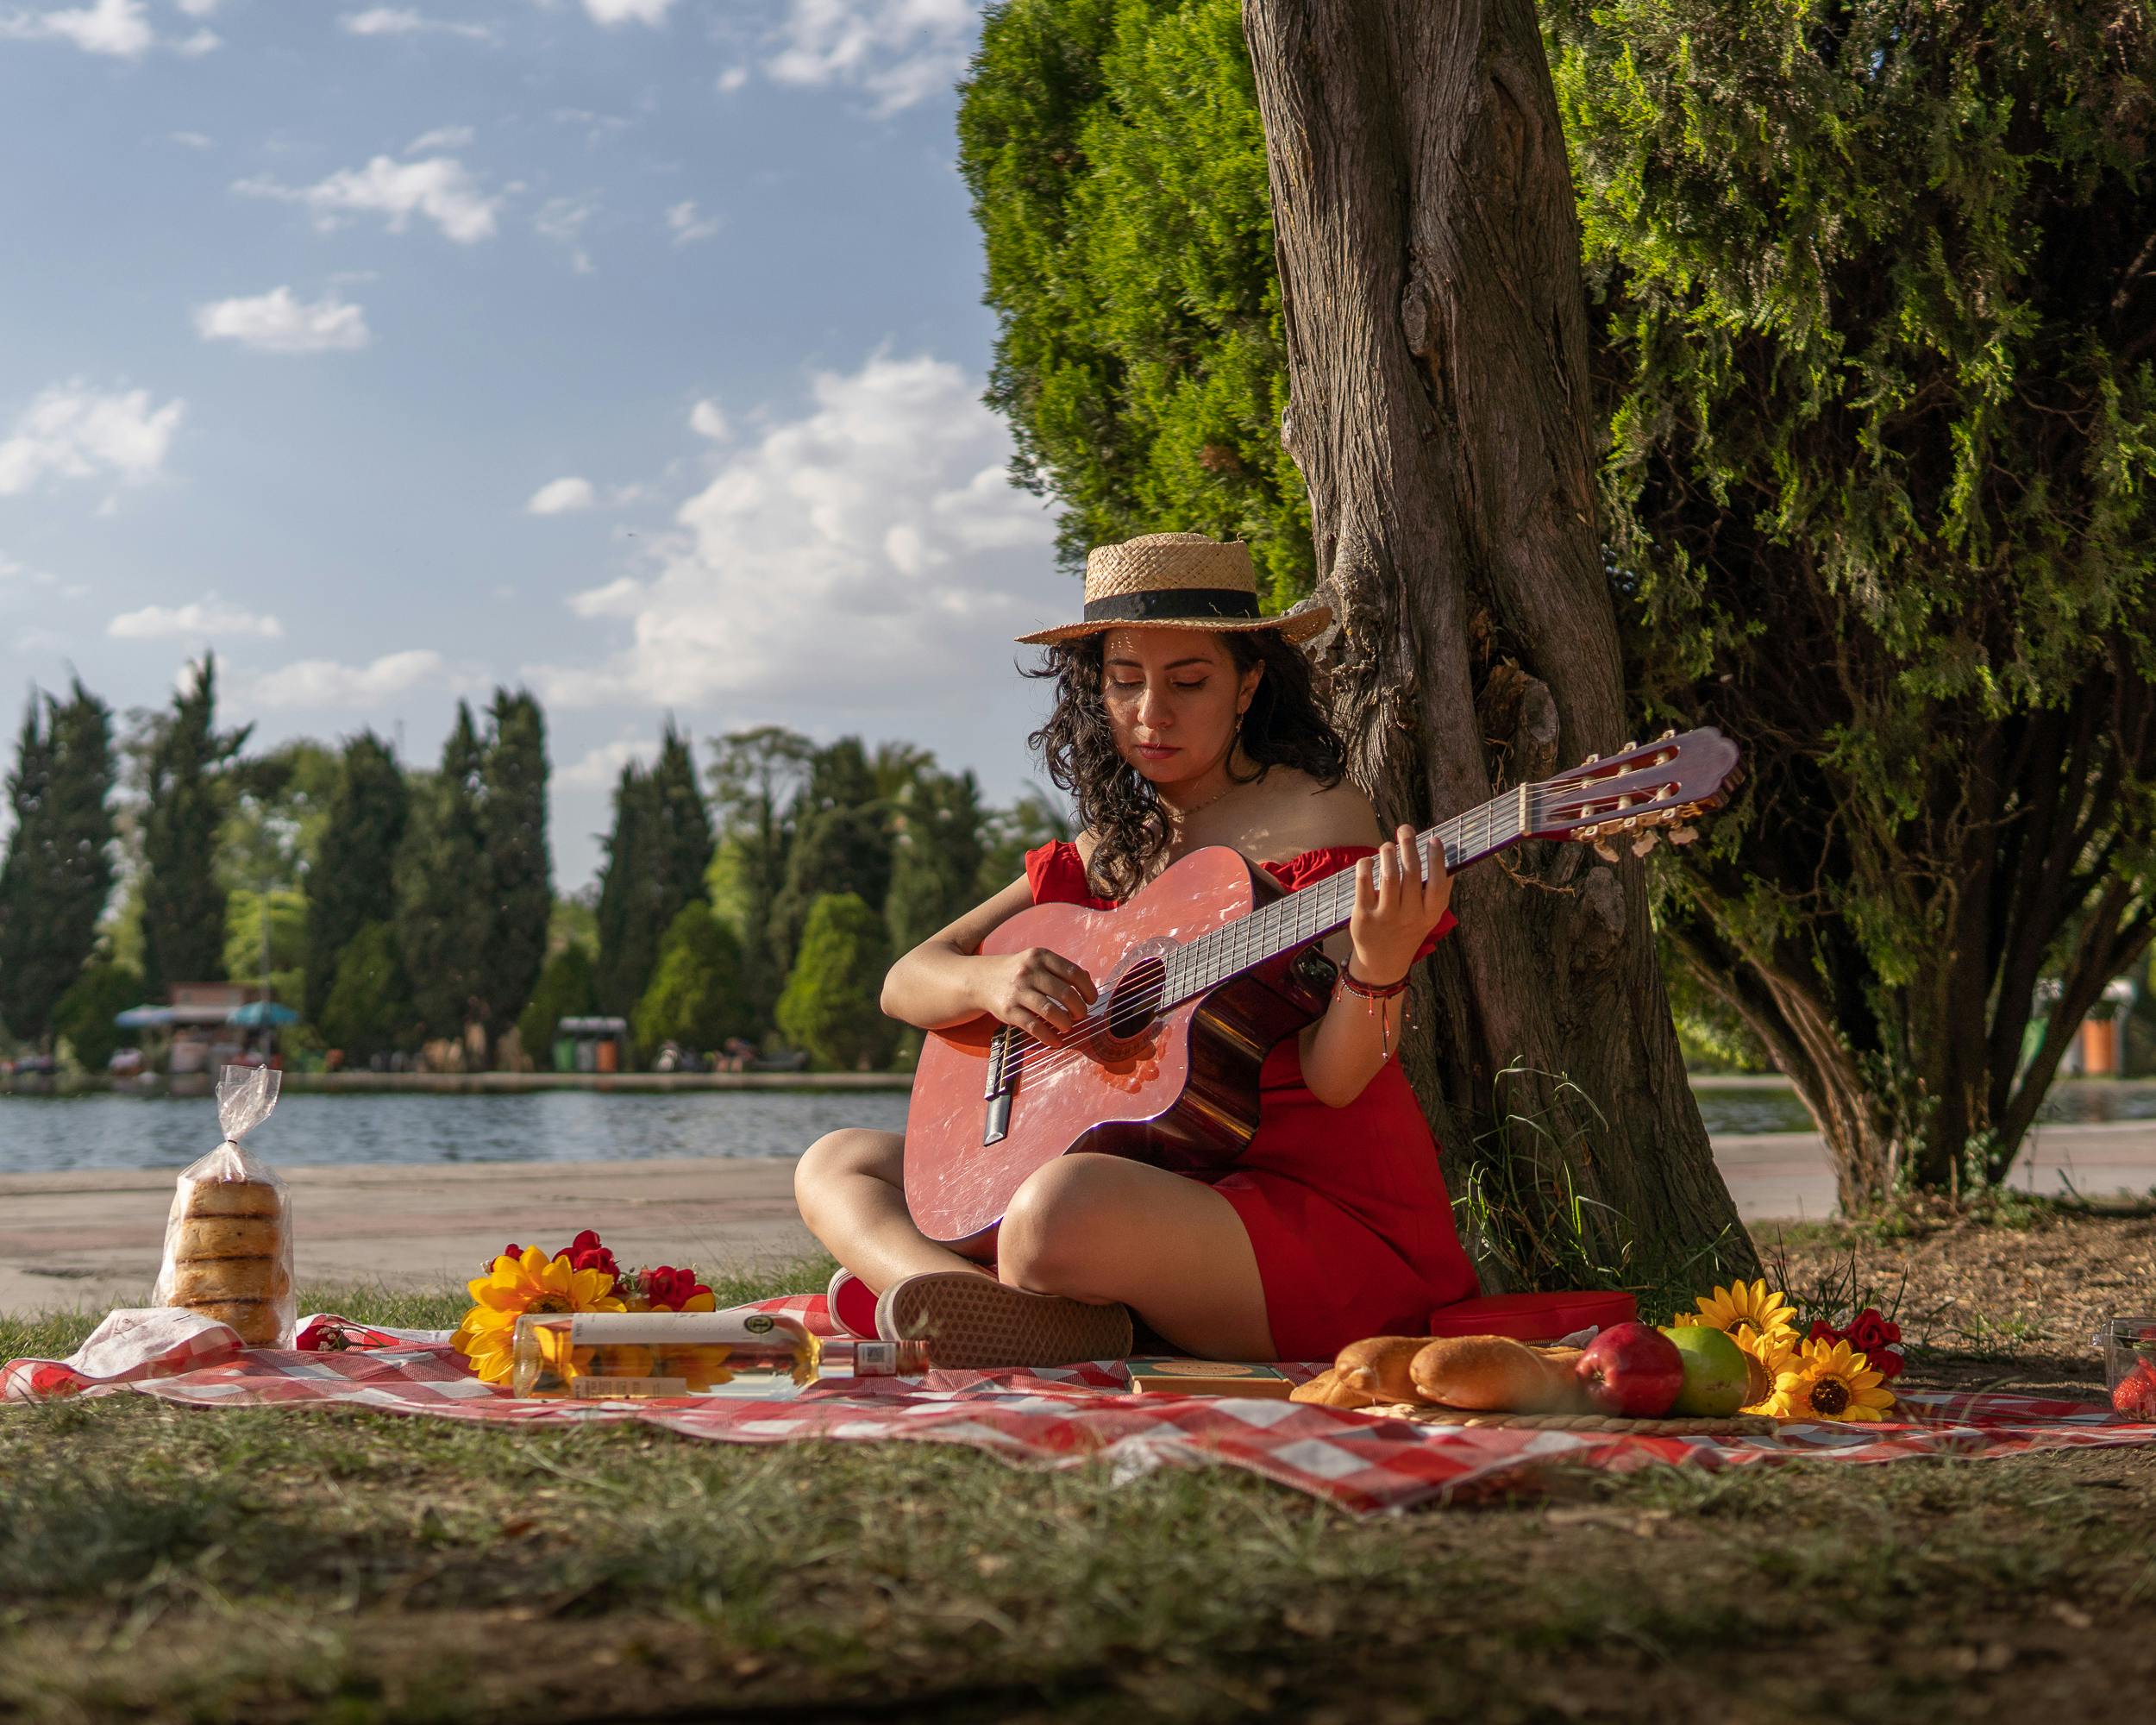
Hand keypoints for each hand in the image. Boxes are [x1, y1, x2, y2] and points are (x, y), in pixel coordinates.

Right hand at [981, 947, 1098, 1041]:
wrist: (980, 979)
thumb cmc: (1017, 972)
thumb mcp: (1036, 961)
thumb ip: (1060, 970)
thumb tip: (1088, 982)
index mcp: (1040, 956)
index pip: (1073, 973)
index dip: (1087, 989)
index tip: (1091, 1000)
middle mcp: (1029, 971)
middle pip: (1065, 993)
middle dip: (1079, 1009)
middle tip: (1080, 1015)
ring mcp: (1018, 991)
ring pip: (1051, 1012)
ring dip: (1066, 1023)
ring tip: (1068, 1026)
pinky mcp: (1008, 1010)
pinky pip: (1034, 1027)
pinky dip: (1049, 1037)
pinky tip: (1056, 1041)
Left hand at [1349, 824, 1450, 985]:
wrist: (1383, 962)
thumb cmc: (1408, 930)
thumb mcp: (1429, 916)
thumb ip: (1438, 891)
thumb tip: (1448, 854)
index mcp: (1429, 915)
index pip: (1438, 884)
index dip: (1437, 859)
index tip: (1434, 839)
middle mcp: (1409, 916)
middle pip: (1411, 873)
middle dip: (1409, 845)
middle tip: (1405, 829)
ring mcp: (1385, 916)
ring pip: (1389, 875)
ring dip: (1388, 853)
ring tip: (1388, 846)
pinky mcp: (1363, 916)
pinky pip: (1364, 883)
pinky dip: (1366, 865)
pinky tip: (1368, 860)